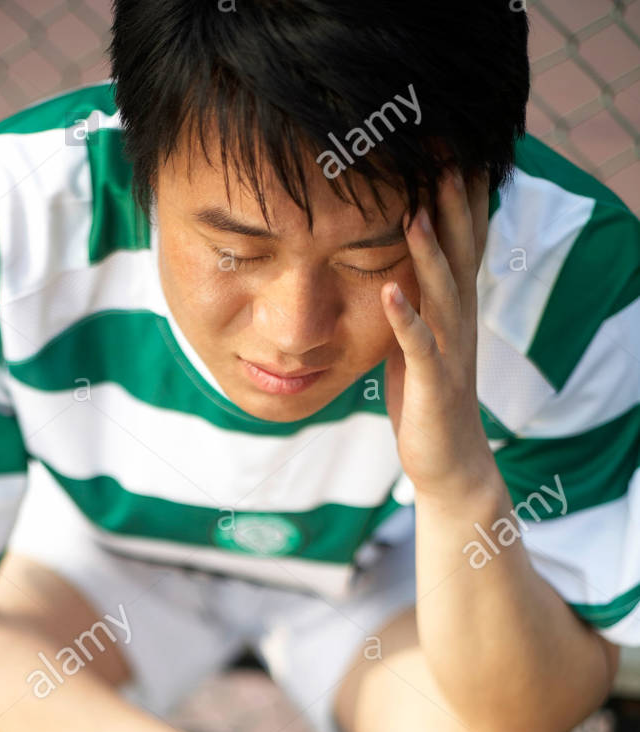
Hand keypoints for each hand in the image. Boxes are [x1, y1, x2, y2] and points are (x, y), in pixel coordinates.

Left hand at [381, 168, 493, 496]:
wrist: (450, 462)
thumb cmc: (427, 400)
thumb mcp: (418, 338)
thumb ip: (412, 300)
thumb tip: (391, 263)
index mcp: (455, 309)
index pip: (463, 241)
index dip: (461, 198)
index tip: (453, 148)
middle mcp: (460, 322)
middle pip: (461, 254)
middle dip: (454, 207)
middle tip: (446, 155)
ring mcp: (449, 351)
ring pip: (443, 293)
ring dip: (429, 253)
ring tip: (415, 212)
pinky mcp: (433, 383)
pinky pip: (419, 346)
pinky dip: (405, 319)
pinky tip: (390, 292)